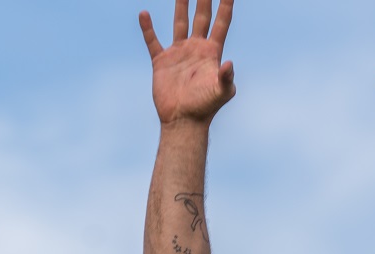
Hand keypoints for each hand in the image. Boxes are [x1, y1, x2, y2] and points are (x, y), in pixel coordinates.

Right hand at [140, 0, 236, 125]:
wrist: (183, 121)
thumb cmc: (205, 108)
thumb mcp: (221, 92)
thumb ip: (226, 78)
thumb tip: (229, 64)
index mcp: (212, 52)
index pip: (221, 22)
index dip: (226, 5)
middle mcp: (196, 48)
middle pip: (201, 16)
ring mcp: (179, 53)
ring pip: (179, 23)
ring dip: (181, 5)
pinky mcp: (162, 62)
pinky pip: (153, 41)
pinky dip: (148, 28)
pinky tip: (144, 14)